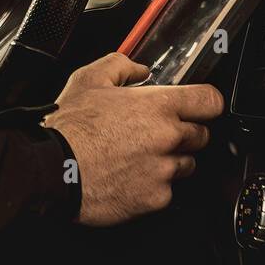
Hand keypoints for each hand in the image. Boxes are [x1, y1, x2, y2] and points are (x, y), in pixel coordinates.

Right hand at [43, 52, 222, 226]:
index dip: (206, 103)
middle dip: (184, 133)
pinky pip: (167, 191)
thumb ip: (122, 65)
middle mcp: (168, 137)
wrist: (53, 170)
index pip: (210, 101)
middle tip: (155, 134)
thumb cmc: (71, 128)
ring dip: (170, 161)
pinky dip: (153, 186)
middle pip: (202, 135)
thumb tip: (139, 69)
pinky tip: (131, 177)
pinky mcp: (156, 198)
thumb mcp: (90, 79)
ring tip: (139, 157)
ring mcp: (164, 170)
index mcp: (159, 106)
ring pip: (186, 165)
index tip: (200, 108)